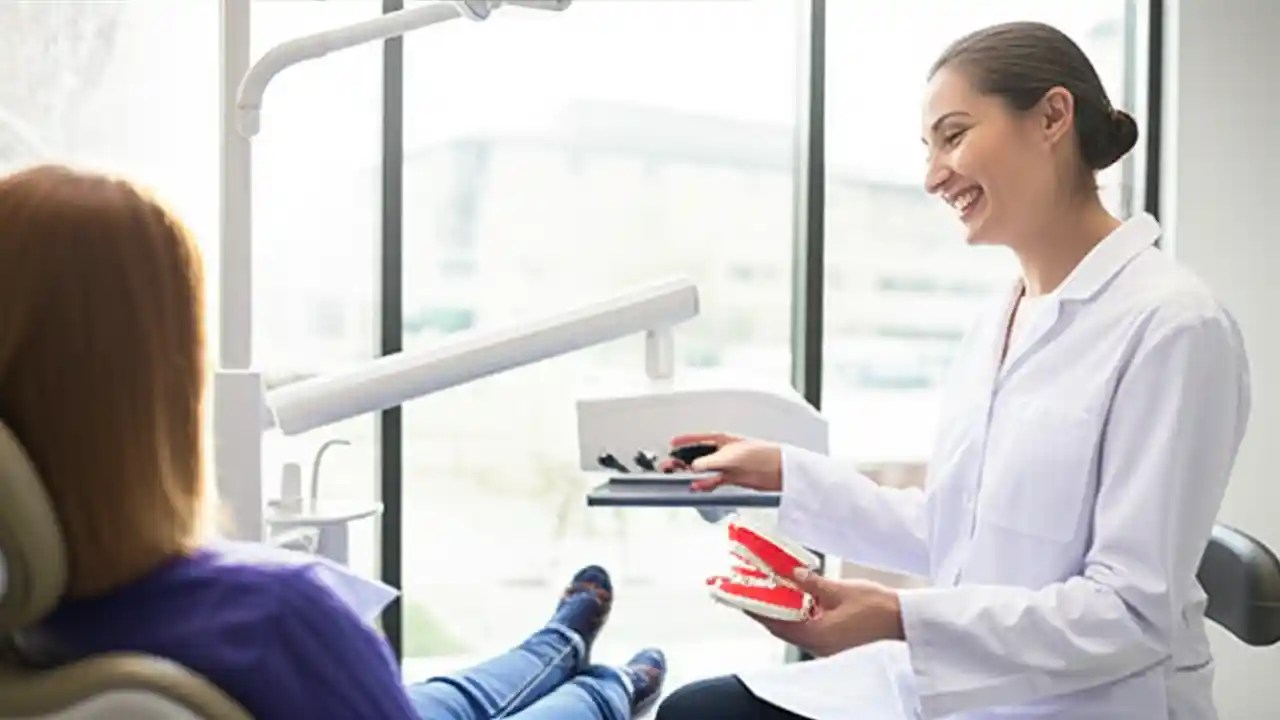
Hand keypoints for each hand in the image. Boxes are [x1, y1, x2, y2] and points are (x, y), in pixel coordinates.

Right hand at [660, 432, 782, 491]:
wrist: (779, 470)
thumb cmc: (761, 455)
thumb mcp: (730, 456)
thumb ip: (710, 462)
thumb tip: (694, 467)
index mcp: (722, 440)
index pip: (698, 438)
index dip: (685, 440)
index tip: (672, 443)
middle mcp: (723, 452)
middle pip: (698, 456)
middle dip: (684, 461)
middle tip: (671, 468)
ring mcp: (727, 465)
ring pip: (704, 470)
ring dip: (692, 475)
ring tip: (680, 479)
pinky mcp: (732, 478)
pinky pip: (713, 481)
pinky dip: (704, 484)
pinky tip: (697, 486)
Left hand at [746, 569, 904, 657]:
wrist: (904, 622)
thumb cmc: (878, 608)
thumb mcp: (841, 590)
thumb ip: (813, 584)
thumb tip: (793, 574)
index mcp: (816, 635)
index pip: (776, 623)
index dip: (755, 609)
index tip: (740, 597)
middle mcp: (818, 645)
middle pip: (782, 627)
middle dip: (765, 609)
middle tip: (750, 590)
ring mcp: (826, 646)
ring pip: (794, 628)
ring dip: (781, 611)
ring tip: (769, 591)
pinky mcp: (834, 642)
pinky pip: (808, 629)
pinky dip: (797, 615)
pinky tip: (796, 600)